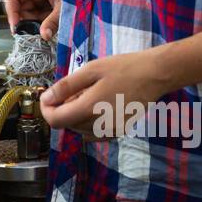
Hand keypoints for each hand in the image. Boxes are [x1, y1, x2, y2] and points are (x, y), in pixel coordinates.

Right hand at [4, 0, 66, 41]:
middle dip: (22, 21)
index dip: (11, 12)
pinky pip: (36, 14)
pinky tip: (46, 29)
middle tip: (30, 35)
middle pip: (18, 6)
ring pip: (26, 12)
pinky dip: (39, 23)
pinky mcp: (45, 2)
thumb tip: (43, 36)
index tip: (16, 27)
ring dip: (31, 24)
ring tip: (42, 32)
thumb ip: (53, 22)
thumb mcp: (66, 8)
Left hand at [39, 49, 171, 138]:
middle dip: (62, 109)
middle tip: (73, 89)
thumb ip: (66, 86)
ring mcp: (111, 131)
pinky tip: (97, 105)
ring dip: (75, 116)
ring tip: (87, 94)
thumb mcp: (91, 70)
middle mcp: (100, 125)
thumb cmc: (123, 68)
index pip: (56, 121)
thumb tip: (47, 98)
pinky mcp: (119, 132)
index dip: (46, 109)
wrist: (155, 75)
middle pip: (67, 125)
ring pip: (79, 130)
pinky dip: (88, 122)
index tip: (48, 96)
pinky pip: (93, 133)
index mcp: (90, 108)